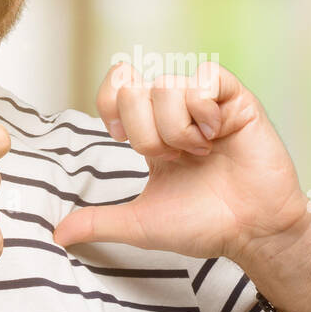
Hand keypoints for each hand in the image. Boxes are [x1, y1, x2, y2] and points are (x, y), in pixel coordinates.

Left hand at [52, 61, 310, 264]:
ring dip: (175, 128)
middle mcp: (178, 110)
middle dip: (144, 131)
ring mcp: (208, 103)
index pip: (117, 84)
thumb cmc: (206, 225)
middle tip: (171, 158)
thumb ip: (100, 222)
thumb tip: (58, 233)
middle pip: (135, 86)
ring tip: (197, 152)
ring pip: (167, 84)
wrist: (252, 232)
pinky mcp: (236, 101)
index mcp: (153, 129)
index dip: (110, 104)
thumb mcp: (140, 223)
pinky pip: (206, 78)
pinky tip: (216, 137)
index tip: (122, 139)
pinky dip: (203, 111)